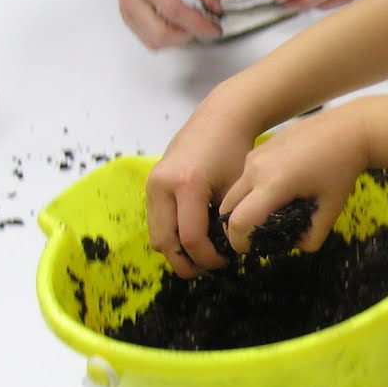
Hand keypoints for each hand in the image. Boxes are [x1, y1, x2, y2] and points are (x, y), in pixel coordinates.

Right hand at [107, 0, 224, 47]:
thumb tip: (217, 10)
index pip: (174, 11)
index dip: (198, 24)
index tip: (217, 29)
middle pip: (161, 34)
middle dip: (188, 35)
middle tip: (205, 25)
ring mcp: (125, 11)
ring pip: (154, 42)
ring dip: (178, 39)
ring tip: (192, 22)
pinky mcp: (126, 18)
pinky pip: (148, 38)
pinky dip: (168, 37)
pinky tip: (178, 23)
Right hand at [147, 95, 269, 276]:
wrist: (220, 117)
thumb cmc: (235, 150)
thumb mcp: (236, 187)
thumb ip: (227, 220)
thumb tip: (225, 253)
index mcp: (186, 184)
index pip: (190, 238)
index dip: (207, 258)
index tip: (225, 262)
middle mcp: (162, 185)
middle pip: (164, 242)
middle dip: (185, 262)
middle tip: (208, 268)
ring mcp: (152, 184)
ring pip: (156, 235)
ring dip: (175, 251)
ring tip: (201, 256)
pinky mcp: (151, 184)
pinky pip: (156, 220)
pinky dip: (171, 234)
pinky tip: (193, 238)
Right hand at [217, 107, 370, 254]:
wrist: (347, 128)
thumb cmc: (342, 167)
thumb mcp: (332, 207)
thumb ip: (314, 235)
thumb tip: (297, 246)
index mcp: (274, 184)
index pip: (239, 222)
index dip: (240, 242)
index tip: (252, 249)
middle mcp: (257, 169)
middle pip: (228, 208)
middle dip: (234, 228)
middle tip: (254, 237)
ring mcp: (255, 155)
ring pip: (233, 191)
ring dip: (240, 208)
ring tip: (264, 216)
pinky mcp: (259, 147)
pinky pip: (243, 176)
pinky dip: (248, 191)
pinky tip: (272, 193)